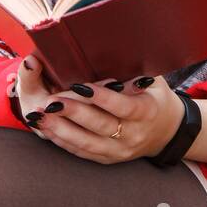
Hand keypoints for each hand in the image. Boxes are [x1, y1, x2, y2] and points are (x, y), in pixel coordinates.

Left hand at [11, 55, 185, 164]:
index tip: (80, 86)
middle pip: (100, 125)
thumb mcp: (154, 81)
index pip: (122, 106)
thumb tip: (117, 48)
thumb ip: (136, 70)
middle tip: (50, 101)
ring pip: (87, 143)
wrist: (165, 132)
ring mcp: (120, 150)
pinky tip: (46, 128)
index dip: (101, 97)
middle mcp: (133, 135)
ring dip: (61, 129)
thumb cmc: (155, 97)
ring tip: (40, 115)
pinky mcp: (108, 158)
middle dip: (73, 113)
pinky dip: (63, 141)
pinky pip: (83, 152)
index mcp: (147, 112)